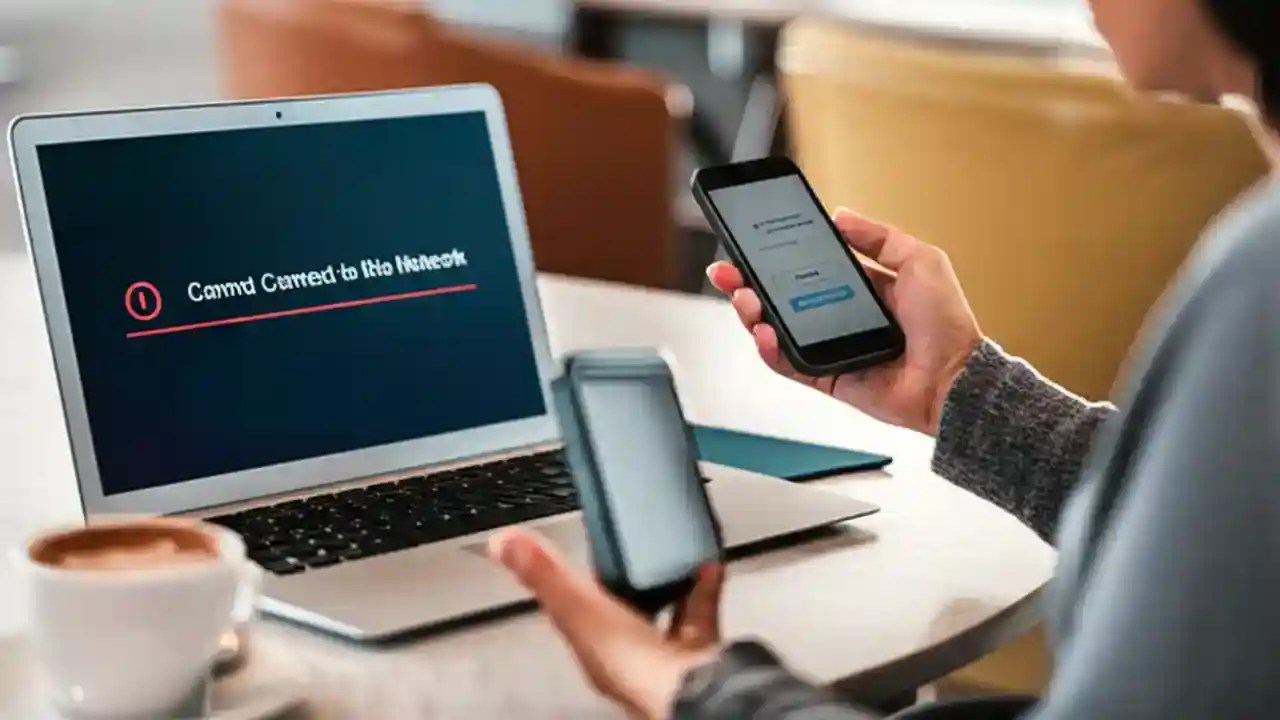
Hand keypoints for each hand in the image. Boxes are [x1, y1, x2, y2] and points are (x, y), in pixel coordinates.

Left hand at [489, 529, 723, 719]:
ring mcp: (663, 656)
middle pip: (618, 612)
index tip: (568, 553)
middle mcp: (626, 655)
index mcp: (591, 648)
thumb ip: (545, 574)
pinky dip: (703, 587)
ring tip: (668, 553)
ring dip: (665, 582)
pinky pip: (699, 614)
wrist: (694, 688)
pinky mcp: (697, 651)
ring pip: (661, 613)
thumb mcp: (580, 607)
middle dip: (624, 582)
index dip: (570, 583)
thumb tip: (502, 543)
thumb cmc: (633, 663)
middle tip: (625, 551)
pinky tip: (706, 566)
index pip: (572, 611)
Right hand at [708, 209, 980, 435]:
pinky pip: (789, 364)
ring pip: (777, 331)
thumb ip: (879, 237)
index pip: (807, 268)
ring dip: (752, 314)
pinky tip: (764, 332)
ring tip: (744, 298)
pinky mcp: (827, 378)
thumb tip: (840, 216)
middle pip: (781, 299)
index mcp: (860, 289)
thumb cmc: (947, 324)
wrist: (955, 379)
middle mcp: (840, 318)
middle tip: (728, 270)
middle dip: (749, 283)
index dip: (777, 257)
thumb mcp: (920, 260)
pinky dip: (770, 350)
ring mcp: (831, 349)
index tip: (753, 242)